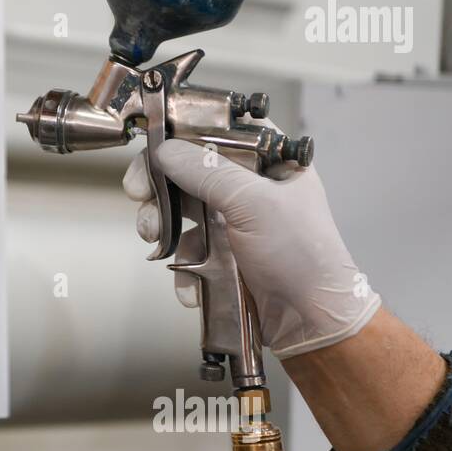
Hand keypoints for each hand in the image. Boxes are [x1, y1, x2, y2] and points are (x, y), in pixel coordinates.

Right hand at [122, 135, 380, 357]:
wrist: (311, 322)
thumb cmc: (303, 257)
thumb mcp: (254, 204)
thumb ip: (206, 172)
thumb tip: (165, 150)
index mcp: (272, 162)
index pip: (224, 128)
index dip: (187, 129)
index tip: (156, 139)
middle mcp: (252, 187)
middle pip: (191, 168)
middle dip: (161, 183)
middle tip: (139, 193)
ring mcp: (236, 221)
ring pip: (182, 209)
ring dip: (161, 223)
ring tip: (156, 239)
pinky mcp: (223, 253)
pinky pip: (188, 247)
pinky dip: (181, 263)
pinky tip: (190, 278)